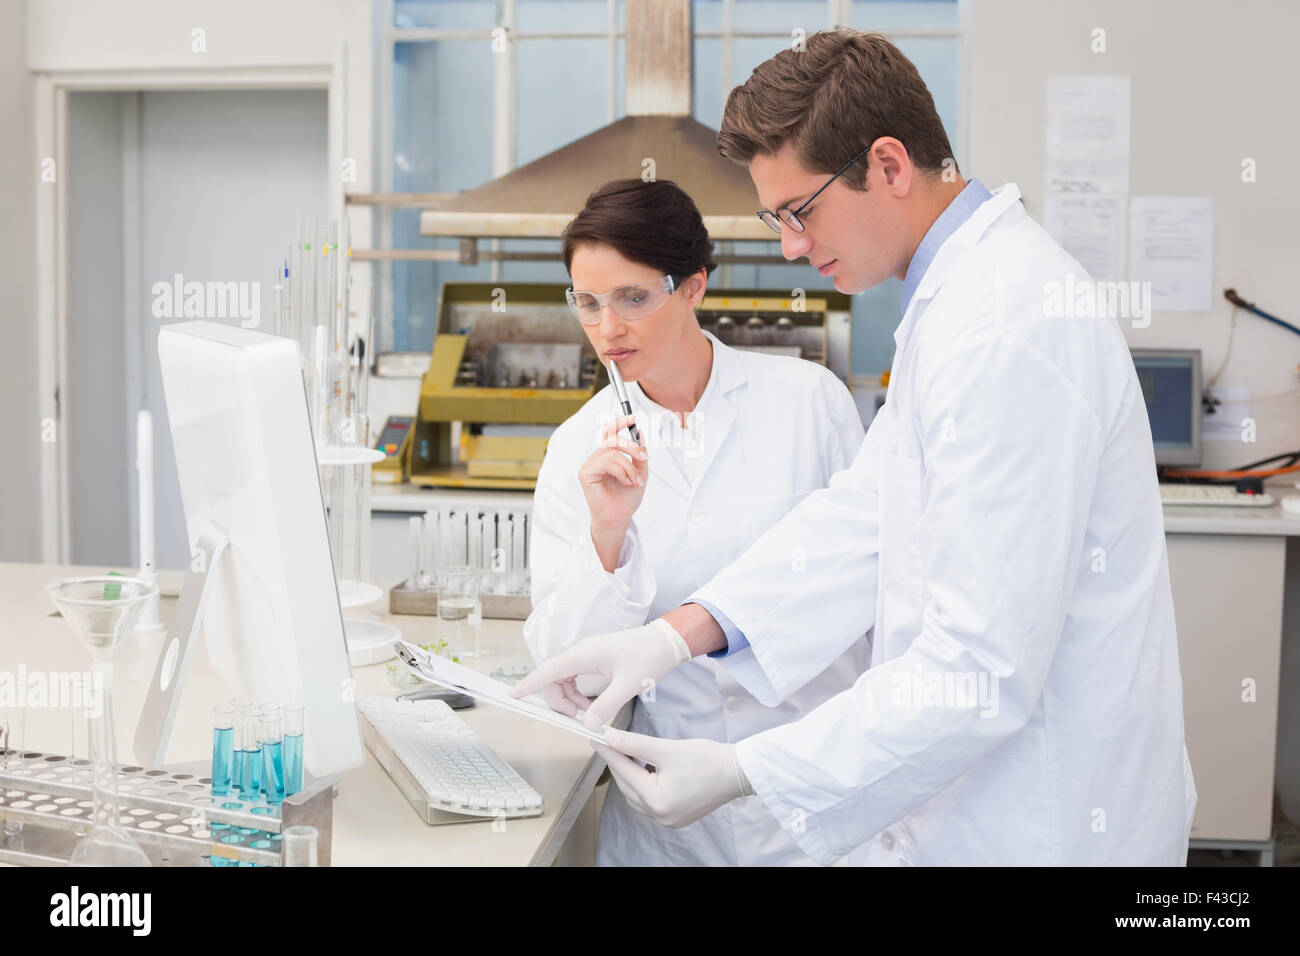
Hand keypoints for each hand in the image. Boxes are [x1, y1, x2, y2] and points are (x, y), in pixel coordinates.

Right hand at [510, 619, 690, 729]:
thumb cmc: (648, 657)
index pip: (549, 670)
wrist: (665, 642)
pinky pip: (574, 678)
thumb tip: (588, 725)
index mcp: (585, 654)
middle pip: (553, 677)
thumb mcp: (628, 685)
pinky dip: (576, 694)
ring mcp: (587, 655)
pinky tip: (589, 707)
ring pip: (563, 679)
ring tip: (584, 715)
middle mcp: (582, 652)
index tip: (512, 696)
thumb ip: (606, 705)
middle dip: (556, 700)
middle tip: (573, 720)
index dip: (529, 684)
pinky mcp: (594, 659)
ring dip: (567, 699)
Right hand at [580, 414, 648, 544]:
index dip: (619, 423)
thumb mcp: (640, 472)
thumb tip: (640, 432)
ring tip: (635, 480)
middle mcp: (597, 458)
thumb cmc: (627, 498)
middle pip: (613, 440)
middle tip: (643, 457)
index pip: (610, 434)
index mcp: (608, 456)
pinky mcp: (586, 473)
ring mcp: (590, 465)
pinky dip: (620, 471)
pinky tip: (625, 482)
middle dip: (631, 447)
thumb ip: (639, 453)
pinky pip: (606, 462)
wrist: (620, 517)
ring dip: (628, 466)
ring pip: (612, 452)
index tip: (632, 418)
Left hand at [594, 728, 753, 827]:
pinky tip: (646, 769)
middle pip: (628, 787)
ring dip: (630, 776)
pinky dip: (644, 786)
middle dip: (618, 764)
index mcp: (657, 800)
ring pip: (637, 796)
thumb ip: (635, 743)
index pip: (624, 772)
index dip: (609, 752)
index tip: (596, 738)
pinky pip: (650, 802)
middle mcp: (660, 816)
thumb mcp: (667, 748)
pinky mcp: (677, 817)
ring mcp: (669, 820)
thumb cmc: (707, 758)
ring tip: (627, 753)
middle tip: (609, 743)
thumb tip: (609, 737)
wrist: (739, 772)